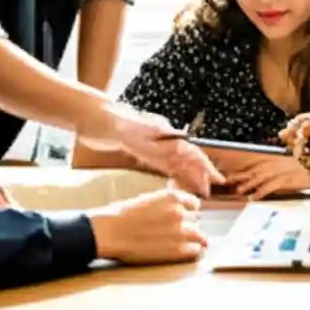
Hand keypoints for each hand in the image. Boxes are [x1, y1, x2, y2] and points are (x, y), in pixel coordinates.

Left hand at [77, 102, 224, 196]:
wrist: (94, 117)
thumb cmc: (113, 121)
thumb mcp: (134, 130)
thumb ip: (157, 137)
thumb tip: (183, 142)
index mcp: (165, 133)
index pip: (191, 151)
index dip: (204, 166)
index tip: (215, 179)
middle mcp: (163, 139)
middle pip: (187, 158)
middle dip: (199, 174)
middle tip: (208, 192)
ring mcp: (153, 145)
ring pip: (177, 163)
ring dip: (188, 176)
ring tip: (197, 190)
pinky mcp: (143, 151)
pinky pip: (163, 164)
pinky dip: (172, 174)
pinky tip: (176, 183)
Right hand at [88, 188, 208, 264]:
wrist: (110, 232)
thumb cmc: (122, 216)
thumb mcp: (147, 199)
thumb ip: (165, 203)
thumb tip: (176, 209)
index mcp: (173, 197)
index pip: (194, 204)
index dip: (187, 212)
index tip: (181, 218)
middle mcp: (181, 212)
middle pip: (195, 220)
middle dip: (187, 225)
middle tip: (173, 233)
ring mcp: (182, 231)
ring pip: (199, 235)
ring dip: (191, 239)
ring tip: (178, 244)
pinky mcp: (179, 249)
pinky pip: (195, 250)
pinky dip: (190, 251)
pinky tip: (179, 252)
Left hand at [224, 156, 309, 199]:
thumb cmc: (303, 169)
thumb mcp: (286, 168)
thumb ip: (274, 172)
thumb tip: (261, 181)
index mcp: (273, 162)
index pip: (254, 168)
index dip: (241, 173)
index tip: (230, 177)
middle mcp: (274, 166)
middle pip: (254, 172)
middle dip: (240, 177)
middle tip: (228, 182)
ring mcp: (280, 172)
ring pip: (260, 178)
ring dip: (249, 184)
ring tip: (239, 190)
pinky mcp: (286, 179)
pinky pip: (271, 186)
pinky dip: (262, 191)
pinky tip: (255, 197)